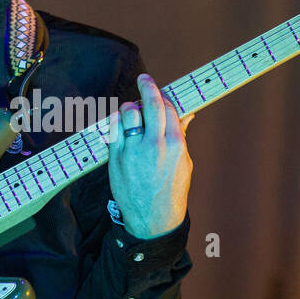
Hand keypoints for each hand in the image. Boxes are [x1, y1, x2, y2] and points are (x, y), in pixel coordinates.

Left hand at [107, 73, 193, 238]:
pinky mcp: (116, 158)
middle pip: (150, 104)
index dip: (162, 94)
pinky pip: (113, 128)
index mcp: (175, 145)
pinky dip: (117, 120)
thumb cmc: (171, 191)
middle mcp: (154, 145)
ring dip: (131, 107)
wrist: (152, 220)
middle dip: (147, 86)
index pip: (169, 108)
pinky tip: (121, 122)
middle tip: (144, 79)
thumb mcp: (184, 164)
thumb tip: (185, 114)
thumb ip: (180, 136)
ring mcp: (132, 151)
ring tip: (134, 111)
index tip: (158, 87)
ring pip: (128, 113)